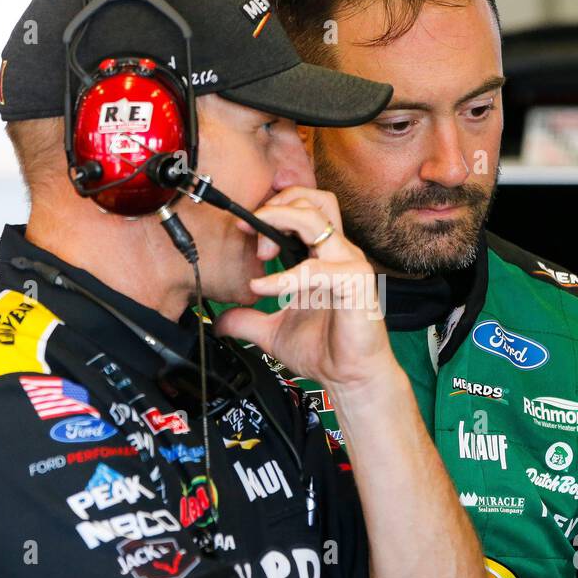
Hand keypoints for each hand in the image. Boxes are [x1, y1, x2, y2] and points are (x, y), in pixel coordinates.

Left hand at [214, 188, 394, 392]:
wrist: (350, 379)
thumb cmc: (324, 350)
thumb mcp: (272, 332)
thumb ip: (248, 320)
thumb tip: (221, 320)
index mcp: (322, 256)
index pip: (301, 208)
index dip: (271, 209)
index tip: (241, 227)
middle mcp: (337, 253)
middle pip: (313, 198)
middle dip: (276, 207)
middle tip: (250, 232)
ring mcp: (349, 264)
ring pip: (317, 218)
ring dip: (282, 224)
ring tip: (261, 252)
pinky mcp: (356, 283)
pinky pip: (316, 268)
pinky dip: (285, 276)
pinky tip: (264, 287)